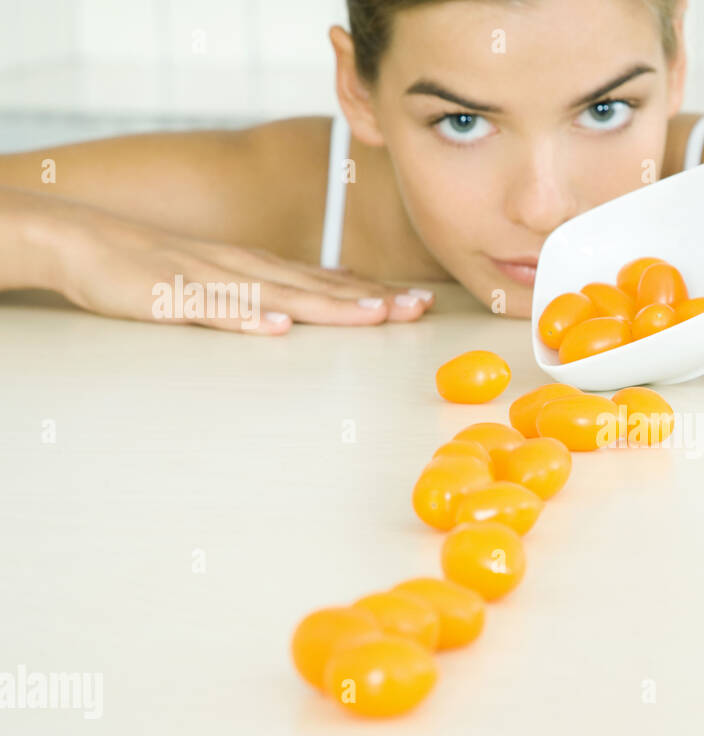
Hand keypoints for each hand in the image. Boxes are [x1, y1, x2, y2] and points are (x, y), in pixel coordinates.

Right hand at [42, 199, 433, 334]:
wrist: (85, 241)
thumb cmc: (160, 267)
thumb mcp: (228, 277)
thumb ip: (274, 290)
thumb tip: (322, 302)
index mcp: (260, 270)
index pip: (329, 283)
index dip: (376, 293)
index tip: (421, 302)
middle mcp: (246, 271)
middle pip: (319, 289)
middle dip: (372, 300)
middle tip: (419, 308)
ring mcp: (211, 282)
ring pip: (278, 296)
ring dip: (327, 306)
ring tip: (372, 315)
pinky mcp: (172, 296)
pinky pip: (211, 310)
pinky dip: (243, 319)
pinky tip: (273, 329)